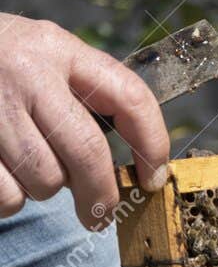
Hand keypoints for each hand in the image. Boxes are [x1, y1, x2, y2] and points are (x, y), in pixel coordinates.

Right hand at [0, 15, 169, 228]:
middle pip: (88, 154)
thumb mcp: (38, 59)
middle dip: (101, 198)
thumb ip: (77, 99)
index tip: (153, 179)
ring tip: (22, 165)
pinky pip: (8, 198)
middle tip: (98, 218)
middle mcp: (26, 71)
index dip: (153, 144)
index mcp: (56, 48)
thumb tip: (121, 172)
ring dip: (42, 189)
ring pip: (46, 181)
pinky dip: (8, 198)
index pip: (129, 96)